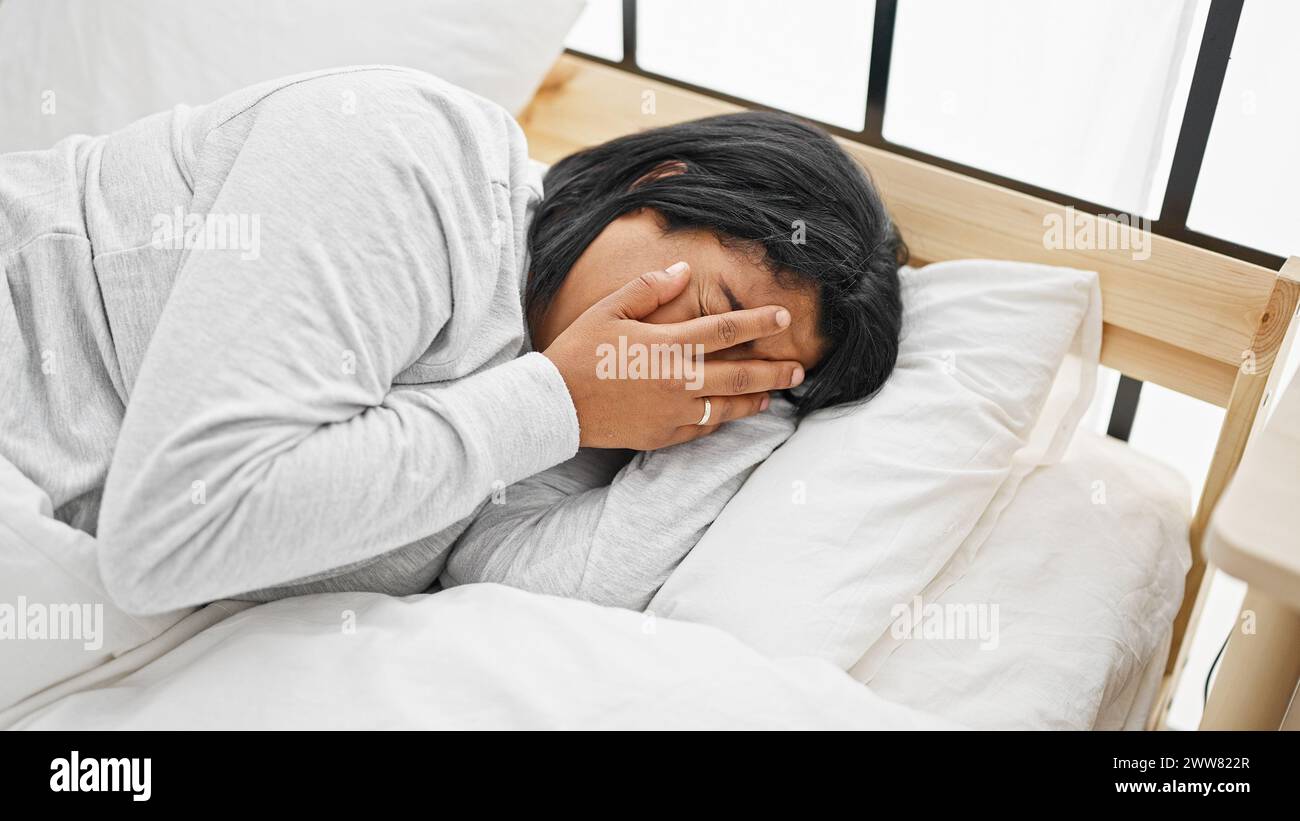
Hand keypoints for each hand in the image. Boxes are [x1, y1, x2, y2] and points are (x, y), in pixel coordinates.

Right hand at [542, 262, 804, 449]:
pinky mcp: (664, 435)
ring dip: (754, 400)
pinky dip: (721, 420)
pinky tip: (729, 414)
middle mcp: (678, 380)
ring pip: (727, 407)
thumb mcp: (609, 309)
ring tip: (773, 396)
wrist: (555, 404)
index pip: (725, 330)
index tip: (784, 317)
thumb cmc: (578, 351)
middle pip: (739, 375)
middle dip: (774, 371)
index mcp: (668, 345)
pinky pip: (703, 428)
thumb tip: (683, 272)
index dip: (758, 322)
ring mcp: (673, 412)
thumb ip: (649, 288)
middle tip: (799, 370)